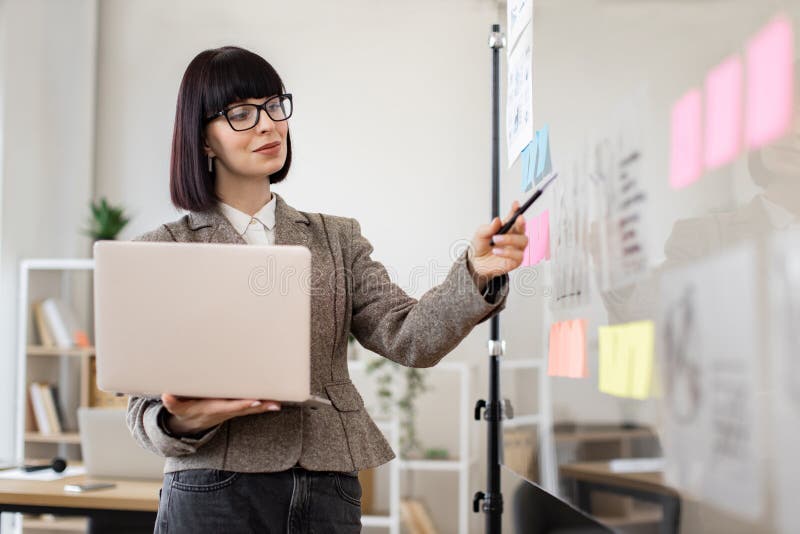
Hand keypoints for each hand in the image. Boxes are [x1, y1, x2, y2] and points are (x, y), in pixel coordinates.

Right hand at [160, 393, 280, 435]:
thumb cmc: (187, 411)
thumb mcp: (178, 408)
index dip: (242, 404)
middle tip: (274, 402)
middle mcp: (227, 411)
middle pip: (246, 408)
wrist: (192, 423)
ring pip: (252, 408)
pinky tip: (276, 400)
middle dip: (259, 406)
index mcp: (214, 409)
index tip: (254, 400)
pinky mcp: (237, 407)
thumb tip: (165, 396)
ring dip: (265, 405)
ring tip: (279, 401)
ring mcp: (233, 410)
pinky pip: (253, 406)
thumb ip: (173, 403)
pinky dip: (264, 403)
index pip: (231, 407)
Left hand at [468, 201, 527, 289]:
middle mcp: (513, 237)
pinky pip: (518, 255)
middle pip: (523, 228)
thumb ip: (488, 228)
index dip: (516, 210)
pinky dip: (508, 253)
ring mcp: (516, 249)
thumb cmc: (479, 246)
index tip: (516, 204)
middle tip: (516, 220)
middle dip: (521, 223)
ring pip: (523, 241)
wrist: (475, 263)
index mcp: (506, 228)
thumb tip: (497, 220)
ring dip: (510, 239)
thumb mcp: (480, 234)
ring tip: (496, 239)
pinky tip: (497, 251)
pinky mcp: (515, 261)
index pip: (514, 217)